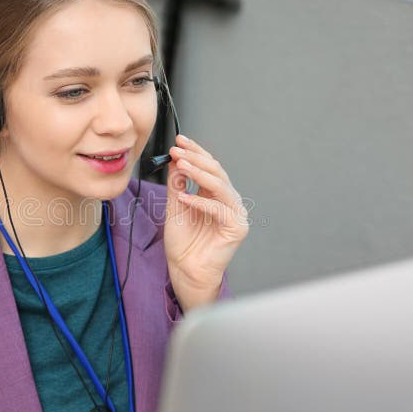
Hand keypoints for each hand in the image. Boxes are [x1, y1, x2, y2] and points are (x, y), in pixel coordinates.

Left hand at [164, 134, 248, 311]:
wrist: (185, 270)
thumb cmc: (182, 242)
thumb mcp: (175, 206)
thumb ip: (177, 184)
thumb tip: (176, 159)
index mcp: (215, 194)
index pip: (208, 166)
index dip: (195, 151)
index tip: (178, 141)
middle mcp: (228, 200)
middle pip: (216, 171)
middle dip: (196, 158)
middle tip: (177, 149)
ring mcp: (235, 213)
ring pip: (220, 186)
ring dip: (199, 173)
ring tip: (181, 165)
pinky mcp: (237, 228)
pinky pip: (219, 209)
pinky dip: (201, 202)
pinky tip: (184, 198)